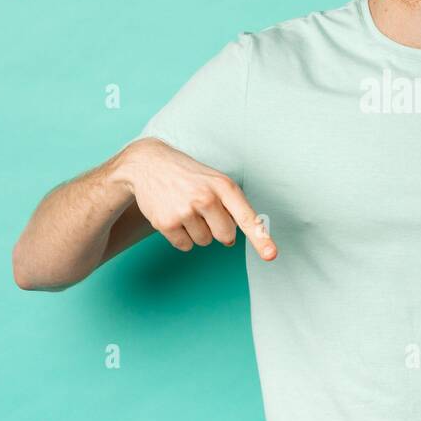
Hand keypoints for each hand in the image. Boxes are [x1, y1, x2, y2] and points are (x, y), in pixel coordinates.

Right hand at [120, 138, 276, 259]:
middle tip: (205, 211)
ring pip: (205, 242)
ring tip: (186, 208)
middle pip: (226, 236)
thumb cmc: (189, 175)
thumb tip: (236, 236)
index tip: (271, 255)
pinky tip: (174, 215)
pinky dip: (182, 237)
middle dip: (219, 230)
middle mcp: (206, 198)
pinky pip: (185, 246)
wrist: (149, 164)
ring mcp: (185, 211)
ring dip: (198, 231)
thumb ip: (230, 204)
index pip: (247, 217)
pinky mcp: (166, 223)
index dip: (261, 238)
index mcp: (224, 186)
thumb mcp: (215, 180)